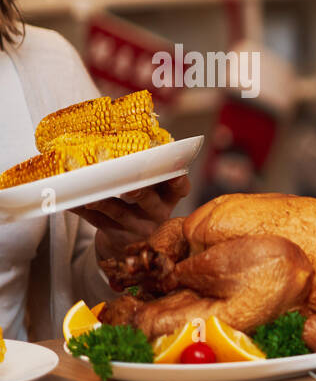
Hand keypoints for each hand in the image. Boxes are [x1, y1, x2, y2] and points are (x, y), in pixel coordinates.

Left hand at [72, 175, 190, 261]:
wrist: (132, 241)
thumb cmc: (142, 206)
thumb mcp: (155, 193)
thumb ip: (148, 174)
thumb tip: (130, 139)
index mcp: (167, 199)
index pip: (179, 190)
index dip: (179, 182)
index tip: (175, 173)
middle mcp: (155, 214)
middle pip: (149, 202)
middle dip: (139, 193)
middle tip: (130, 187)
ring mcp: (135, 227)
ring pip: (119, 212)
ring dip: (103, 203)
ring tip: (89, 196)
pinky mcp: (114, 235)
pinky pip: (96, 221)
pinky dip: (82, 210)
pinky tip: (71, 202)